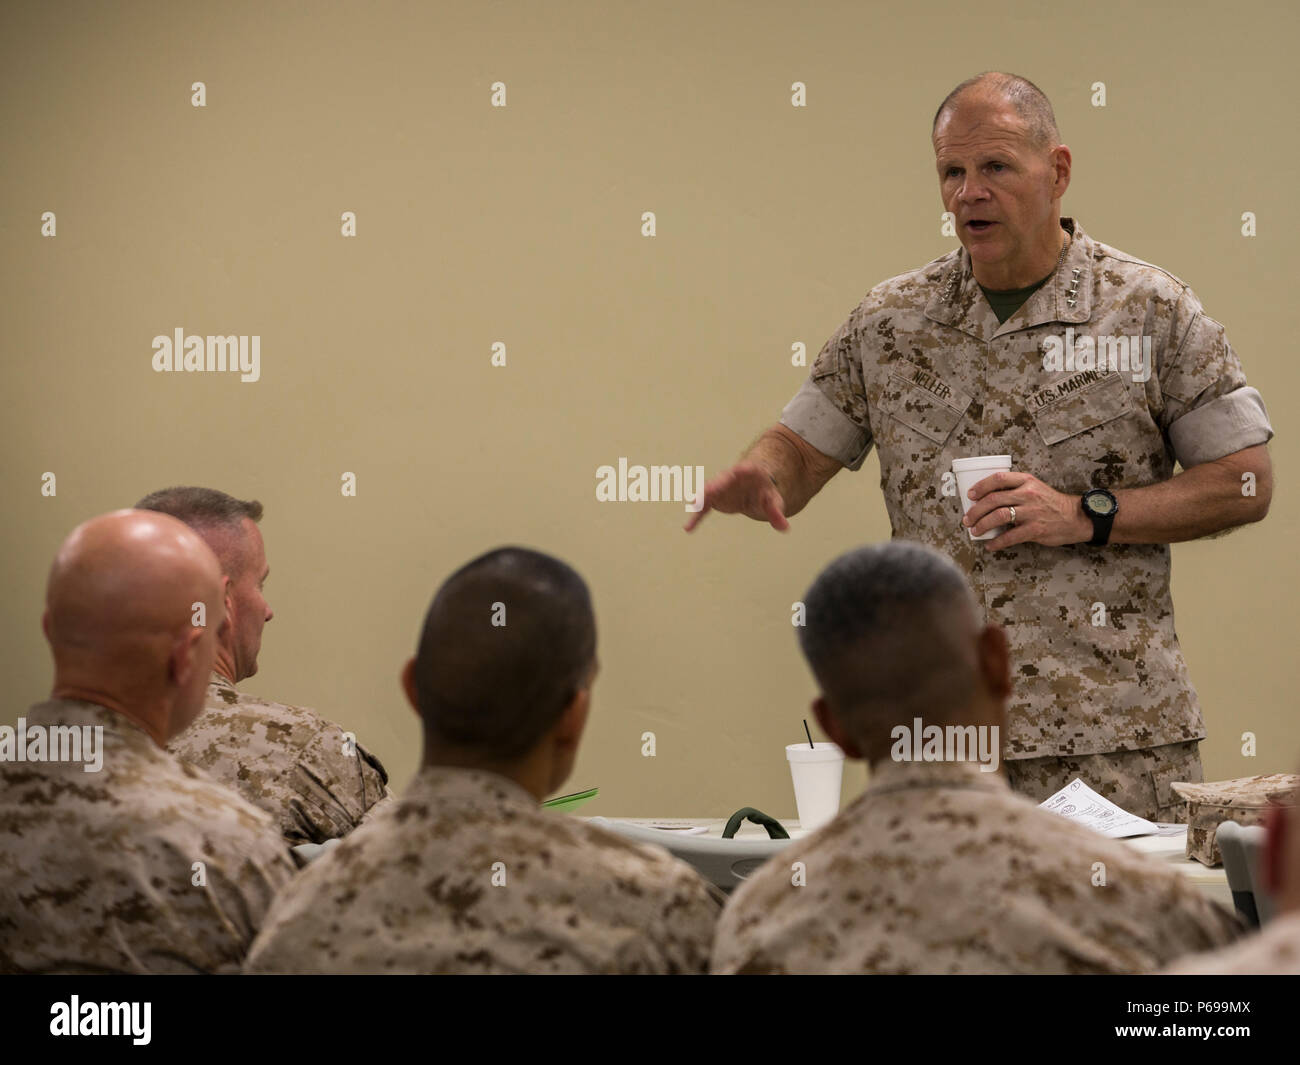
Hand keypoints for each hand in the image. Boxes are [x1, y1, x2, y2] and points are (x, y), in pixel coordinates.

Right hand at [684, 462, 788, 531]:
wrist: (754, 490)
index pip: (746, 468)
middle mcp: (731, 477)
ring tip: (693, 506)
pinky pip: (703, 507)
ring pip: (708, 491)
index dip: (743, 469)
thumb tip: (785, 527)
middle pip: (722, 479)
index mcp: (750, 472)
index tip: (740, 469)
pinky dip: (696, 517)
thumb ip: (776, 512)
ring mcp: (720, 486)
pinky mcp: (714, 498)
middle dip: (715, 484)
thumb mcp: (774, 501)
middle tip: (708, 490)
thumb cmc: (766, 493)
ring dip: (701, 499)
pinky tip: (688, 528)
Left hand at [963, 471, 1090, 549]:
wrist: (1075, 517)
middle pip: (994, 499)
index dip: (981, 486)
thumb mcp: (1035, 487)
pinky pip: (1010, 536)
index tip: (970, 495)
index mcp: (1026, 481)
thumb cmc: (1050, 503)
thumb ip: (1015, 489)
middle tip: (967, 518)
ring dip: (982, 524)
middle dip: (976, 510)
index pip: (998, 478)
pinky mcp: (1035, 529)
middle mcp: (1028, 494)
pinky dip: (997, 542)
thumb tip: (987, 499)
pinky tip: (990, 545)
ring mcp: (1032, 512)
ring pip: (999, 516)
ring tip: (975, 530)